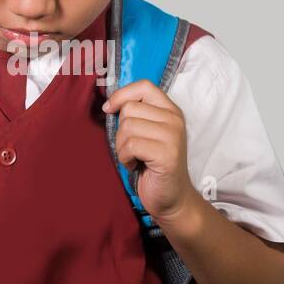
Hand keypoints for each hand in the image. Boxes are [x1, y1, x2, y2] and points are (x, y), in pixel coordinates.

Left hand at [101, 79, 194, 223]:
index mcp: (170, 110)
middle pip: (130, 108)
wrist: (171, 198)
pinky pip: (131, 145)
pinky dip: (125, 158)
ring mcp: (173, 136)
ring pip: (128, 127)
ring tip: (134, 157)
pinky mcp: (167, 154)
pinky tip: (135, 165)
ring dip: (122, 146)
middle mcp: (174, 119)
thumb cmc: (153, 166)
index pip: (144, 86)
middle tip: (131, 148)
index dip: (121, 95)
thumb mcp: (147, 134)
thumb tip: (108, 104)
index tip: (109, 109)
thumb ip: (136, 116)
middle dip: (120, 130)